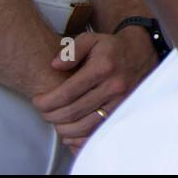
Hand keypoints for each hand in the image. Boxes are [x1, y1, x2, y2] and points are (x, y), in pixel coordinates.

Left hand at [32, 28, 156, 149]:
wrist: (140, 54)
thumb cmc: (110, 48)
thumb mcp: (90, 39)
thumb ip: (71, 51)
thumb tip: (54, 65)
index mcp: (103, 68)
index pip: (67, 93)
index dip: (47, 101)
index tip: (37, 101)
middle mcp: (113, 87)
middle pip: (73, 112)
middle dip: (51, 116)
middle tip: (43, 112)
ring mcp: (120, 102)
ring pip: (84, 126)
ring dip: (63, 128)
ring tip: (54, 120)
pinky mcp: (122, 112)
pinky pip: (97, 132)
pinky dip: (79, 138)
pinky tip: (69, 132)